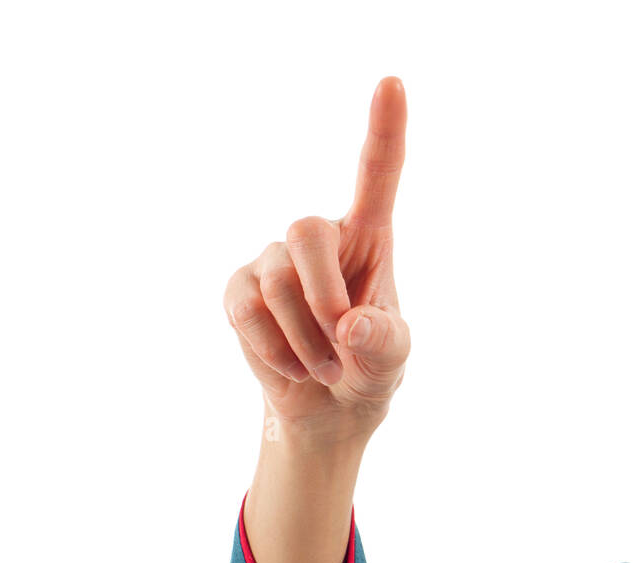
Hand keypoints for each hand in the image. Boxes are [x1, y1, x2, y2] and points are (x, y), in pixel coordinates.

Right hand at [223, 75, 410, 429]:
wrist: (328, 410)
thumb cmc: (370, 369)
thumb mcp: (392, 360)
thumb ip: (385, 343)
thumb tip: (352, 325)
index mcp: (370, 238)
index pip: (377, 175)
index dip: (384, 129)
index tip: (392, 82)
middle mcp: (320, 238)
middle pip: (305, 233)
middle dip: (322, 296)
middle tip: (343, 345)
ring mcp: (273, 260)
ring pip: (276, 284)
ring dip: (305, 341)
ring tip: (325, 369)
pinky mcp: (240, 290)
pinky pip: (246, 312)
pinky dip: (273, 349)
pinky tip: (292, 366)